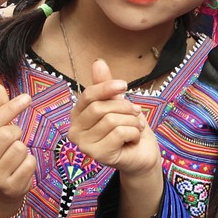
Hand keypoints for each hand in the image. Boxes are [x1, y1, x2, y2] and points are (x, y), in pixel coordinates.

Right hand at [0, 82, 36, 217]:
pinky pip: (30, 163)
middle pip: (8, 134)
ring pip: (20, 148)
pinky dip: (29, 163)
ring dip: (22, 150)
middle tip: (11, 142)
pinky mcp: (10, 188)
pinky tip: (18, 170)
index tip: (27, 98)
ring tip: (12, 158)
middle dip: (15, 134)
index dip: (11, 108)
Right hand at [68, 60, 160, 177]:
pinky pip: (119, 133)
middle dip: (124, 107)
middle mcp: (75, 131)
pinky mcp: (98, 155)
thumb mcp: (117, 103)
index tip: (125, 85)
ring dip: (132, 121)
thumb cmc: (128, 128)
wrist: (142, 154)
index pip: (88, 95)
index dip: (107, 87)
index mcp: (77, 115)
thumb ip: (105, 86)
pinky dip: (133, 132)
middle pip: (99, 108)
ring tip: (135, 127)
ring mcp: (84, 145)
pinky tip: (133, 139)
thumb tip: (98, 62)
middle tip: (136, 113)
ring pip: (111, 120)